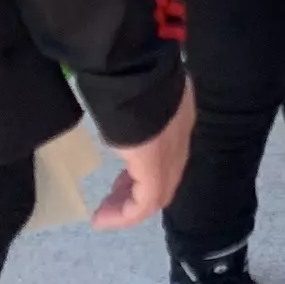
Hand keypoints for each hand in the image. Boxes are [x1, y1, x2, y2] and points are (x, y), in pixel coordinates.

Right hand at [90, 81, 194, 230]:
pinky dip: (125, 214)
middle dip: (135, 191)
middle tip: (111, 200)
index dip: (146, 168)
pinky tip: (103, 218)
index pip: (170, 153)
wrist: (135, 65)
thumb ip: (135, 102)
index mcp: (179, 114)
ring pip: (157, 192)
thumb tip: (120, 111)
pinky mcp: (156, 166)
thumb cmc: (128, 68)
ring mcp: (171, 152)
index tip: (120, 180)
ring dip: (129, 206)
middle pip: (165, 176)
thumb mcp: (134, 88)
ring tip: (104, 215)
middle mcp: (181, 136)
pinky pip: (145, 202)